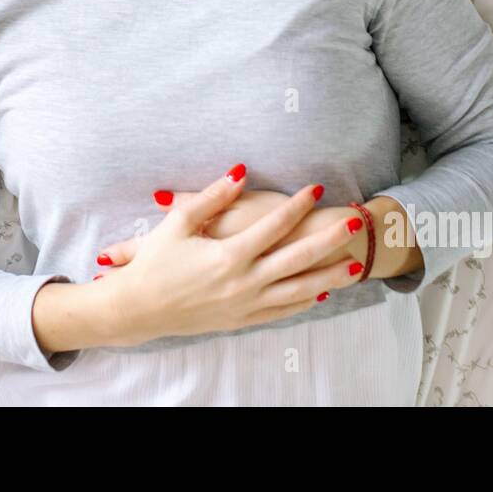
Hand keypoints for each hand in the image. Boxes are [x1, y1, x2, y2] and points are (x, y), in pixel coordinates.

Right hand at [91, 165, 370, 346]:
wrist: (138, 310)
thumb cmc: (155, 263)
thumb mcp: (178, 224)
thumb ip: (212, 197)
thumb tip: (240, 172)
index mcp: (229, 256)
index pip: (275, 225)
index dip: (298, 205)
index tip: (317, 189)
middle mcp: (243, 282)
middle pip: (298, 259)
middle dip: (329, 240)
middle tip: (353, 223)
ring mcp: (245, 304)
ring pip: (298, 291)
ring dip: (329, 276)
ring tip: (355, 264)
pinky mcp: (241, 320)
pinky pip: (282, 312)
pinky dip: (304, 302)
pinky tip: (321, 293)